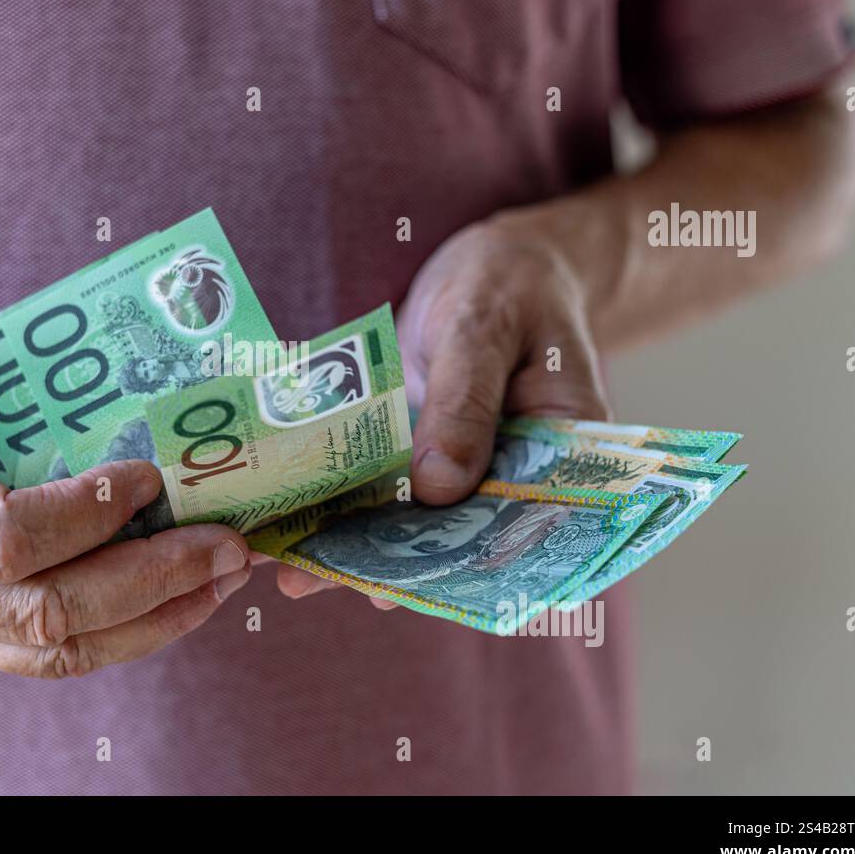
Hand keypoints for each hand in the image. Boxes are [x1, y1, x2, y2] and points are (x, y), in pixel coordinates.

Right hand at [0, 347, 251, 677]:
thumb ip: (35, 417)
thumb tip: (163, 431)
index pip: (0, 539)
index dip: (86, 518)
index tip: (150, 480)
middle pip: (38, 612)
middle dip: (149, 580)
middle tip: (226, 546)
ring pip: (50, 653)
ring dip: (153, 618)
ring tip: (221, 579)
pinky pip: (43, 655)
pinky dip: (120, 629)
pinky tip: (175, 597)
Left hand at [276, 214, 609, 600]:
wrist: (495, 261)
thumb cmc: (506, 283)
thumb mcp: (482, 327)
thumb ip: (464, 402)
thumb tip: (439, 489)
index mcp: (562, 452)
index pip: (527, 526)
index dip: (474, 567)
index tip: (414, 592)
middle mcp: (514, 475)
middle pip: (459, 536)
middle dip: (392, 569)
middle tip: (325, 583)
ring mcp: (463, 466)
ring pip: (411, 520)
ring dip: (355, 547)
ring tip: (292, 575)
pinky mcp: (420, 450)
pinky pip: (384, 485)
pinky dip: (342, 503)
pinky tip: (292, 525)